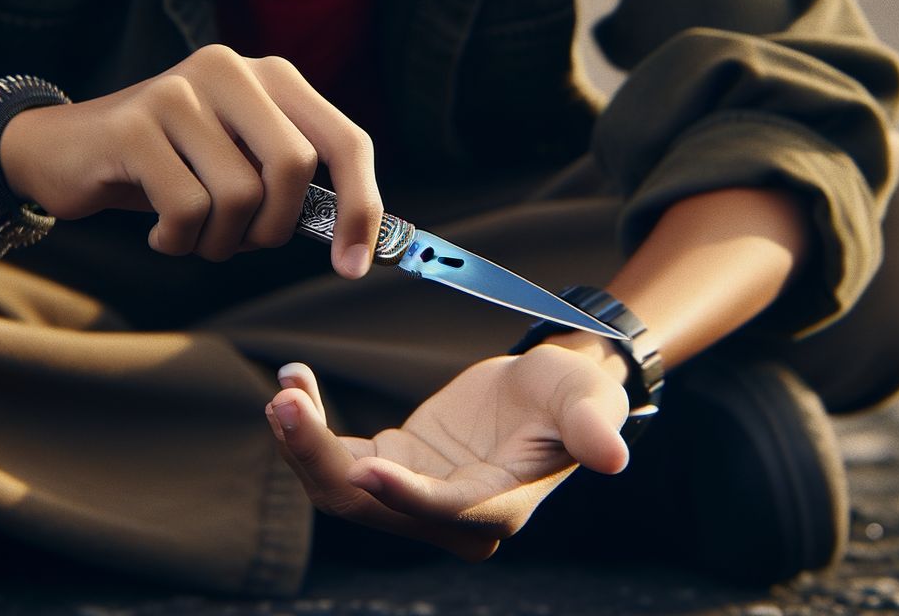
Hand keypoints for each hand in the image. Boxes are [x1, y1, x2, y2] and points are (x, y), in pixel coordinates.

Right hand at [0, 45, 381, 273]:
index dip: (360, 206)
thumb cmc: (173, 167)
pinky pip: (187, 209)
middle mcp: (232, 69)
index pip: (345, 141)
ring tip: (194, 233)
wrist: (70, 150)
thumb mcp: (242, 165)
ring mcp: (180, 91)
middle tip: (241, 241)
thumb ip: (294, 187)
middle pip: (295, 166)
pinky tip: (161, 233)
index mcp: (273, 77)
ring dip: (221, 241)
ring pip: (240, 195)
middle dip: (275, 227)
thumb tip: (358, 242)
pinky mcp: (134, 124)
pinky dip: (179, 241)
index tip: (354, 265)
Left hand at [265, 345, 629, 559]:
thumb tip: (615, 456)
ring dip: (303, 444)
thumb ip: (591, 425)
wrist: (547, 393)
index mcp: (496, 503)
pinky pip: (338, 458)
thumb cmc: (572, 393)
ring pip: (341, 487)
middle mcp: (449, 514)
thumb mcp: (585, 398)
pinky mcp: (394, 465)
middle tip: (286, 401)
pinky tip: (294, 384)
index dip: (401, 493)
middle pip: (370, 505)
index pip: (442, 509)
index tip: (362, 463)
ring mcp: (415, 494)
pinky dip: (310, 428)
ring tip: (284, 388)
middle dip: (321, 458)